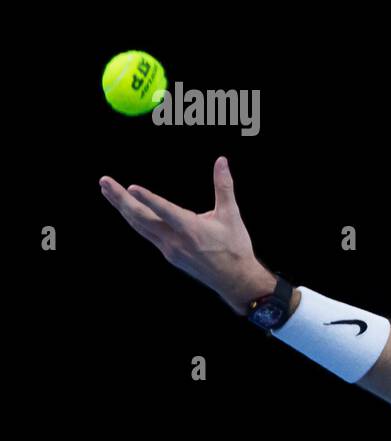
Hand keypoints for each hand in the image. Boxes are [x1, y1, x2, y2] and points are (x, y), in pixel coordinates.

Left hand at [99, 156, 275, 314]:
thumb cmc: (235, 246)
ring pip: (138, 226)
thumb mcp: (231, 214)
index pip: (164, 211)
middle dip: (119, 199)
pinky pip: (146, 233)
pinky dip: (134, 219)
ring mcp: (168, 249)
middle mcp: (174, 240)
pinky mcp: (169, 254)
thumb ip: (223, 186)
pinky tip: (129, 211)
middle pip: (140, 218)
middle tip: (104, 181)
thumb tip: (221, 160)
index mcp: (191, 229)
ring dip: (122, 208)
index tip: (130, 187)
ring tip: (108, 191)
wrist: (234, 280)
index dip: (147, 199)